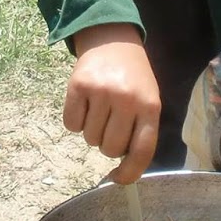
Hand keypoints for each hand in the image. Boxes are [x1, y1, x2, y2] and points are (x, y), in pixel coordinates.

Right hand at [65, 24, 159, 183]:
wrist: (112, 40)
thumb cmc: (133, 77)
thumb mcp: (148, 99)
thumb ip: (141, 130)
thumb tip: (123, 167)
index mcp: (149, 106)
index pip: (141, 150)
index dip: (130, 172)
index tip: (118, 179)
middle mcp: (126, 99)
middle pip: (110, 149)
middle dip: (108, 145)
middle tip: (111, 125)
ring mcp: (100, 92)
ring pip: (90, 139)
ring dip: (92, 132)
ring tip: (99, 110)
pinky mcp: (77, 86)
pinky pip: (71, 125)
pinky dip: (75, 122)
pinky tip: (85, 104)